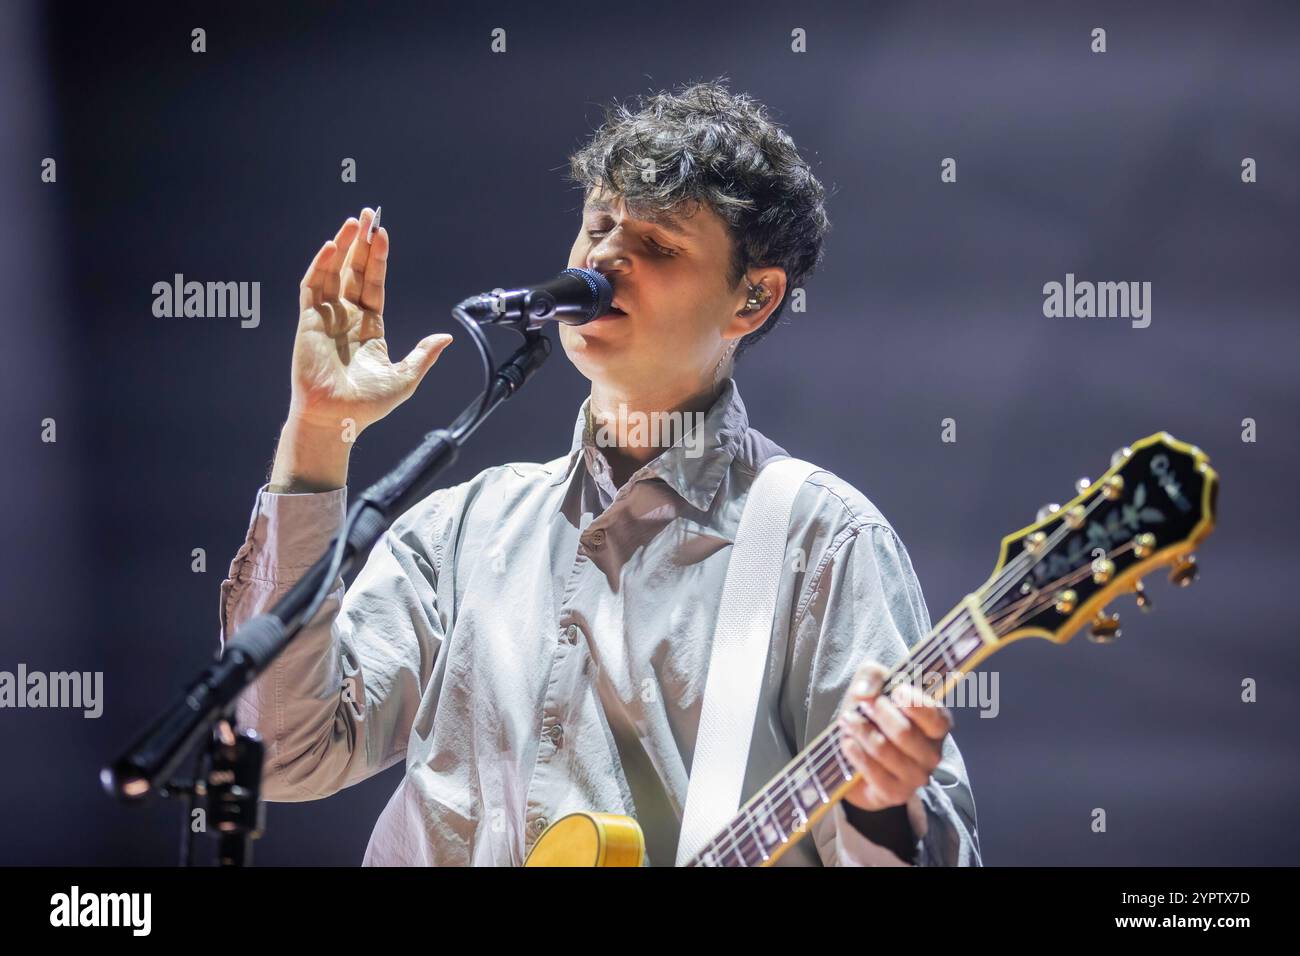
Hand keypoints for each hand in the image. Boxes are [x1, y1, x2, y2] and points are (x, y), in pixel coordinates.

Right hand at [290, 207, 451, 433]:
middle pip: (354, 271)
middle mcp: (347, 318)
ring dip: (342, 246)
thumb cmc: (368, 405)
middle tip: (369, 214)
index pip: (374, 285)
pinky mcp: (308, 322)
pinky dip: (320, 266)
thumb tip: (446, 337)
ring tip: (354, 222)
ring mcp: (326, 318)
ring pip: (333, 273)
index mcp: (369, 327)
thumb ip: (424, 354)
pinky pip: (312, 288)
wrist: (337, 419)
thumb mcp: (405, 377)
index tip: (384, 234)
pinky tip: (332, 246)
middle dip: (362, 243)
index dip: (378, 260)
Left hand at [835, 660, 950, 812]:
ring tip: (847, 720)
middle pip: (904, 733)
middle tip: (861, 705)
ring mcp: (916, 777)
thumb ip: (872, 676)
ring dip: (861, 731)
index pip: (936, 717)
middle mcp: (932, 754)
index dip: (915, 704)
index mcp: (937, 725)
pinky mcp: (895, 794)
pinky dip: (857, 754)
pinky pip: (874, 773)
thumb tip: (866, 692)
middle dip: (879, 714)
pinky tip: (847, 743)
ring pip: (885, 751)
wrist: (856, 754)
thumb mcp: (872, 686)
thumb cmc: (872, 716)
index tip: (895, 691)